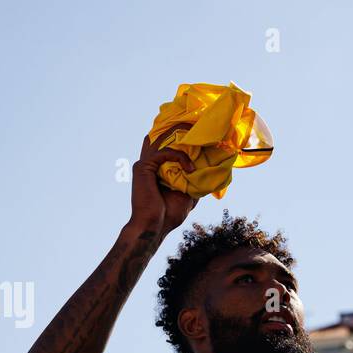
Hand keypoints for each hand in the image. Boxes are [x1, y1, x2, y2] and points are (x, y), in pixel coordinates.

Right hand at [128, 123, 198, 237]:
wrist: (155, 225)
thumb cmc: (168, 214)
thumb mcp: (188, 195)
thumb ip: (194, 181)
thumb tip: (209, 172)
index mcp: (159, 169)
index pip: (168, 147)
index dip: (182, 139)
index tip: (200, 137)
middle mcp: (150, 164)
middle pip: (163, 138)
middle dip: (180, 130)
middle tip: (198, 127)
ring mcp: (145, 164)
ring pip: (162, 141)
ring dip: (181, 137)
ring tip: (198, 138)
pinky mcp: (143, 166)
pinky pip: (164, 153)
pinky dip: (179, 157)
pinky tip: (190, 168)